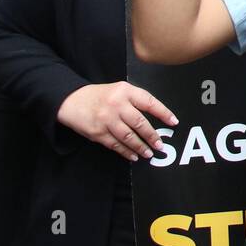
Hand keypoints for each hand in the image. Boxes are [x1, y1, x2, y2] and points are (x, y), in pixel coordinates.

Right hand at [57, 82, 177, 161]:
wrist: (71, 99)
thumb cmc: (100, 95)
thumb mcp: (119, 89)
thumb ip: (136, 100)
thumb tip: (157, 116)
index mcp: (125, 91)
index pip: (149, 102)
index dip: (163, 113)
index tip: (174, 122)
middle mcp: (116, 105)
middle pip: (139, 122)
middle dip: (152, 136)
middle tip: (161, 145)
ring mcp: (106, 119)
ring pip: (128, 136)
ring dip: (140, 147)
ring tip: (149, 153)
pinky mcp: (97, 132)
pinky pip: (115, 144)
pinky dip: (126, 151)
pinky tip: (134, 156)